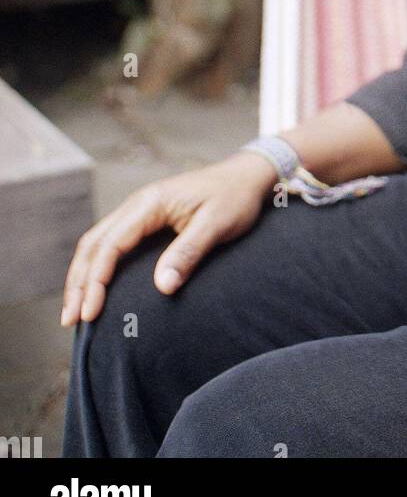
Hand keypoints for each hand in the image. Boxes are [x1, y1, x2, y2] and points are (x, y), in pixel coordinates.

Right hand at [60, 151, 277, 326]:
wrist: (247, 176)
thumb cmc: (234, 198)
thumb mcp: (217, 225)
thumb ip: (189, 252)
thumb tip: (162, 287)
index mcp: (150, 203)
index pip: (110, 244)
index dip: (96, 280)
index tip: (89, 312)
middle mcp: (138, 204)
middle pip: (94, 243)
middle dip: (79, 282)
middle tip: (70, 320)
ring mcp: (140, 211)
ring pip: (98, 242)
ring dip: (83, 275)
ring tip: (75, 310)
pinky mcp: (147, 219)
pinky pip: (112, 242)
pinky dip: (97, 266)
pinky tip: (96, 287)